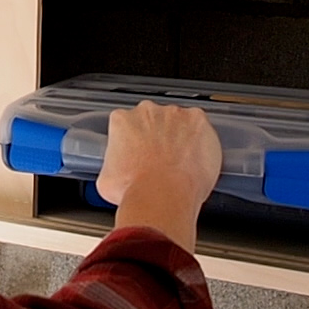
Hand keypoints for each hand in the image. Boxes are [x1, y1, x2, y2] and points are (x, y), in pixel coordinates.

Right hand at [95, 101, 221, 251]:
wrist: (162, 196)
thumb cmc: (135, 189)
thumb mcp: (106, 180)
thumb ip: (112, 165)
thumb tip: (117, 173)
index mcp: (121, 120)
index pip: (127, 123)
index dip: (134, 140)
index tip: (139, 153)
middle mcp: (146, 111)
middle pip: (153, 118)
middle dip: (157, 135)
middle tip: (161, 159)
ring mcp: (174, 114)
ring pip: (178, 121)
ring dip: (180, 136)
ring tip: (181, 162)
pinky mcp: (198, 120)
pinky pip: (201, 126)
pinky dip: (201, 139)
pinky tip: (198, 158)